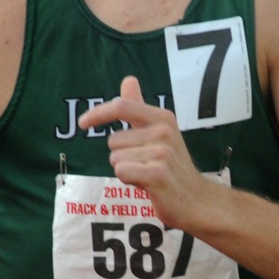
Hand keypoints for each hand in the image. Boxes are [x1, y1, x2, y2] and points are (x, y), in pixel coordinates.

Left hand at [78, 76, 218, 230]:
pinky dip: (128, 180)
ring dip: (126, 169)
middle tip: (144, 164)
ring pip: (115, 159)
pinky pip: (122, 172)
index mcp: (162, 118)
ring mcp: (162, 152)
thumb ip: (139, 107)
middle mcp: (163, 132)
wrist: (196, 198)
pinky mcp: (158, 174)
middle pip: (113, 140)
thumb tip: (128, 80)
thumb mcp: (158, 131)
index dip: (98, 113)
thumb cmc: (172, 165)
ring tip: (147, 173)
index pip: (122, 106)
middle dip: (121, 155)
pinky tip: (147, 184)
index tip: (82, 123)